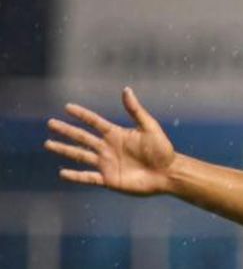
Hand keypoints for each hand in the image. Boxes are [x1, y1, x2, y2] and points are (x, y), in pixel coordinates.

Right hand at [45, 87, 175, 195]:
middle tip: (50, 123)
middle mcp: (108, 148)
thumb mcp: (149, 127)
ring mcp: (107, 163)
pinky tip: (62, 173)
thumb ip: (136, 110)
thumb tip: (126, 89)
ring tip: (48, 144)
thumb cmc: (163, 150)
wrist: (168, 173)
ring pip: (80, 155)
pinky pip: (88, 177)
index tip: (67, 107)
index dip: (81, 114)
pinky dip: (75, 176)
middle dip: (66, 130)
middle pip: (82, 137)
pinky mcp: (109, 179)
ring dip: (64, 150)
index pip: (94, 122)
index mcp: (116, 134)